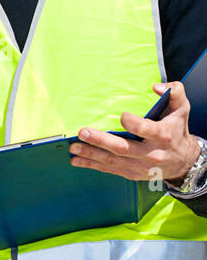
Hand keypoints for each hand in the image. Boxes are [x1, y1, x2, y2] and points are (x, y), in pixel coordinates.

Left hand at [70, 82, 198, 183]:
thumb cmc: (177, 129)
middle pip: (123, 148)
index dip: (134, 124)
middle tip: (83, 132)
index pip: (146, 130)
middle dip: (101, 141)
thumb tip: (156, 87)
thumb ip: (174, 92)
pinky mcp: (132, 173)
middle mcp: (151, 153)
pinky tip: (77, 160)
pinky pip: (111, 170)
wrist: (185, 161)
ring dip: (91, 154)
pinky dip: (92, 165)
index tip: (122, 115)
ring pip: (113, 161)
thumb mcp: (181, 109)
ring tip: (74, 147)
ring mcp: (141, 165)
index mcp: (162, 135)